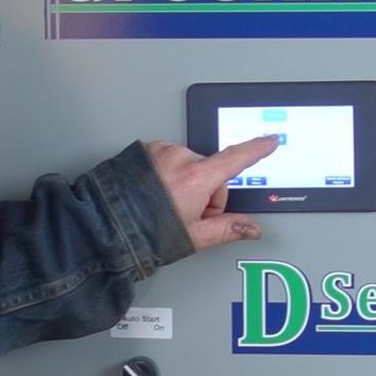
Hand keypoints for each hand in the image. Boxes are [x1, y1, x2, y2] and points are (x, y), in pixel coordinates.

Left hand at [144, 134, 277, 249]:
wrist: (106, 226)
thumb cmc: (146, 233)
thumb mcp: (194, 235)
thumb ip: (227, 228)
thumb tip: (251, 229)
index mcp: (196, 177)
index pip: (236, 159)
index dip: (257, 149)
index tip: (270, 140)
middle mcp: (180, 158)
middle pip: (210, 171)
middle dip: (206, 193)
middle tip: (188, 216)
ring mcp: (160, 152)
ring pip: (187, 166)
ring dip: (184, 184)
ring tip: (166, 208)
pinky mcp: (145, 151)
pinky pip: (167, 161)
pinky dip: (166, 176)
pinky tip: (154, 196)